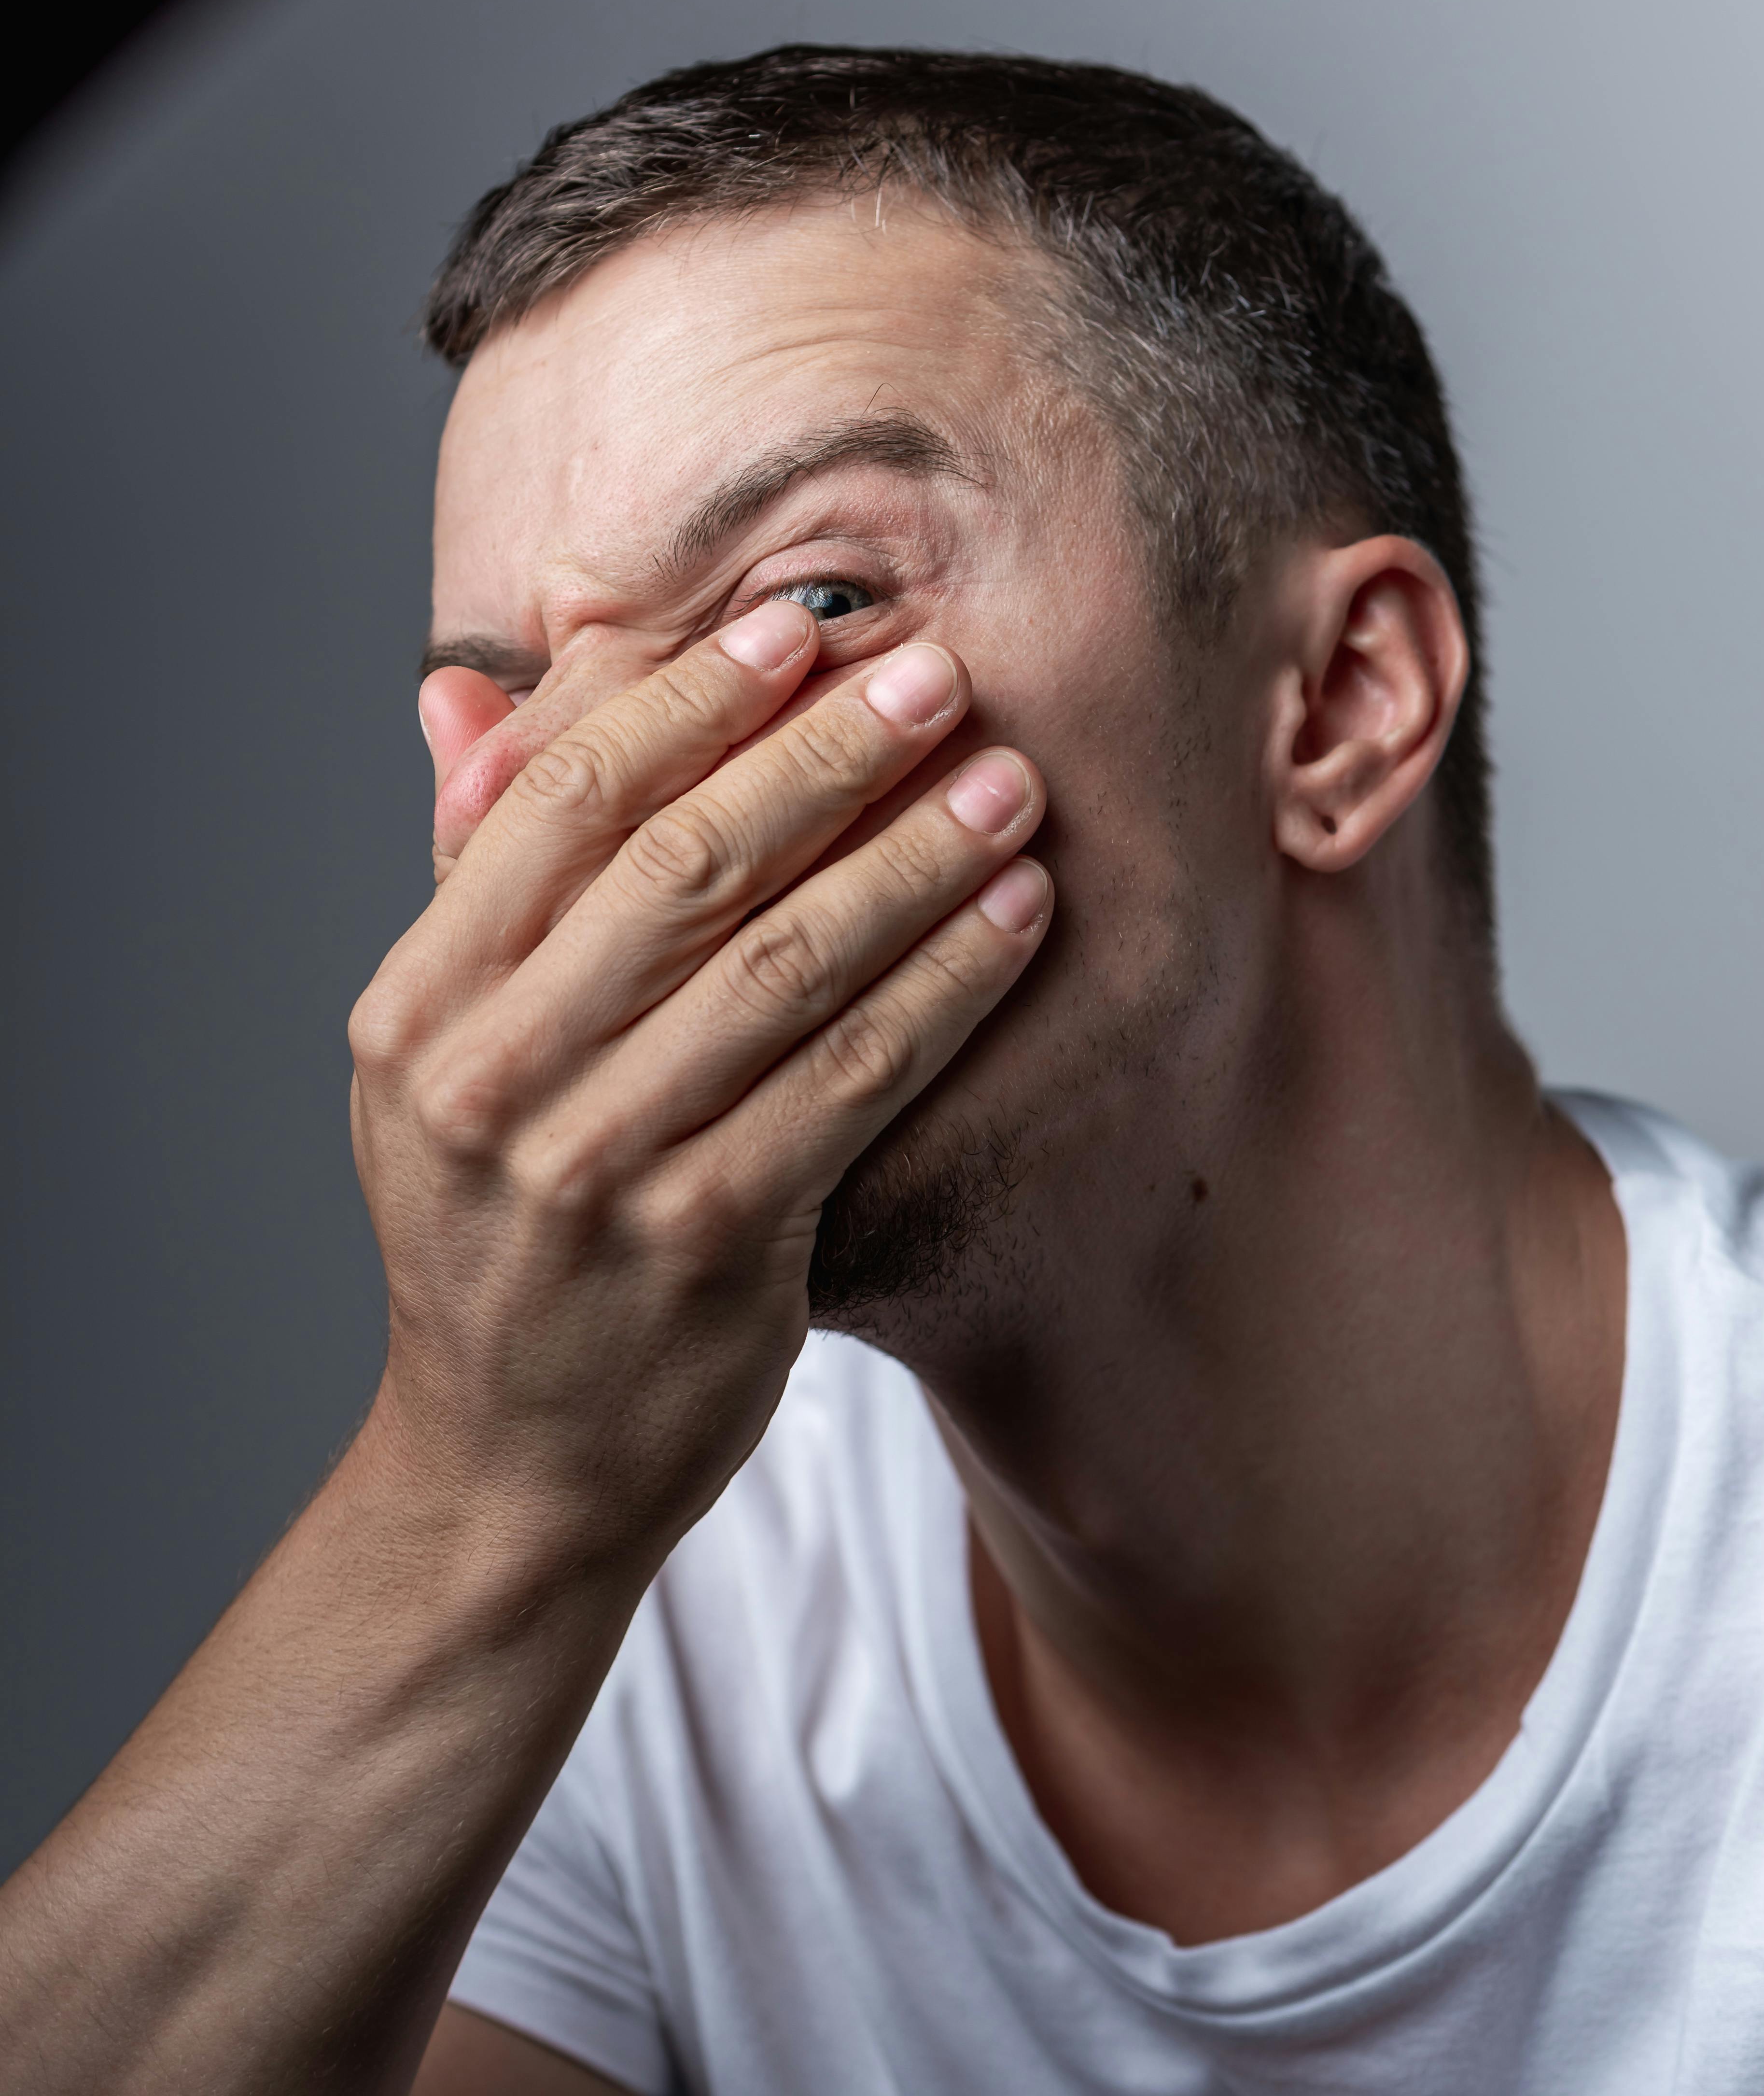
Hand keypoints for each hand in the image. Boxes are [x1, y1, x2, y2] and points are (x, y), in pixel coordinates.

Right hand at [349, 601, 1050, 1562]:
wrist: (504, 1468)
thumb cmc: (494, 1235)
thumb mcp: (438, 1063)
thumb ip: (471, 881)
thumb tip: (468, 688)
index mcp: (417, 1009)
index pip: (563, 800)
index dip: (689, 697)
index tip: (798, 627)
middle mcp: (491, 1081)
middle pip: (683, 863)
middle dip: (824, 753)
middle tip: (934, 674)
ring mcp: (599, 1168)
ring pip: (785, 963)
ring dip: (912, 858)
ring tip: (1006, 782)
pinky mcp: (709, 1245)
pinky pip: (852, 1078)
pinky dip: (943, 987)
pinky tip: (1014, 918)